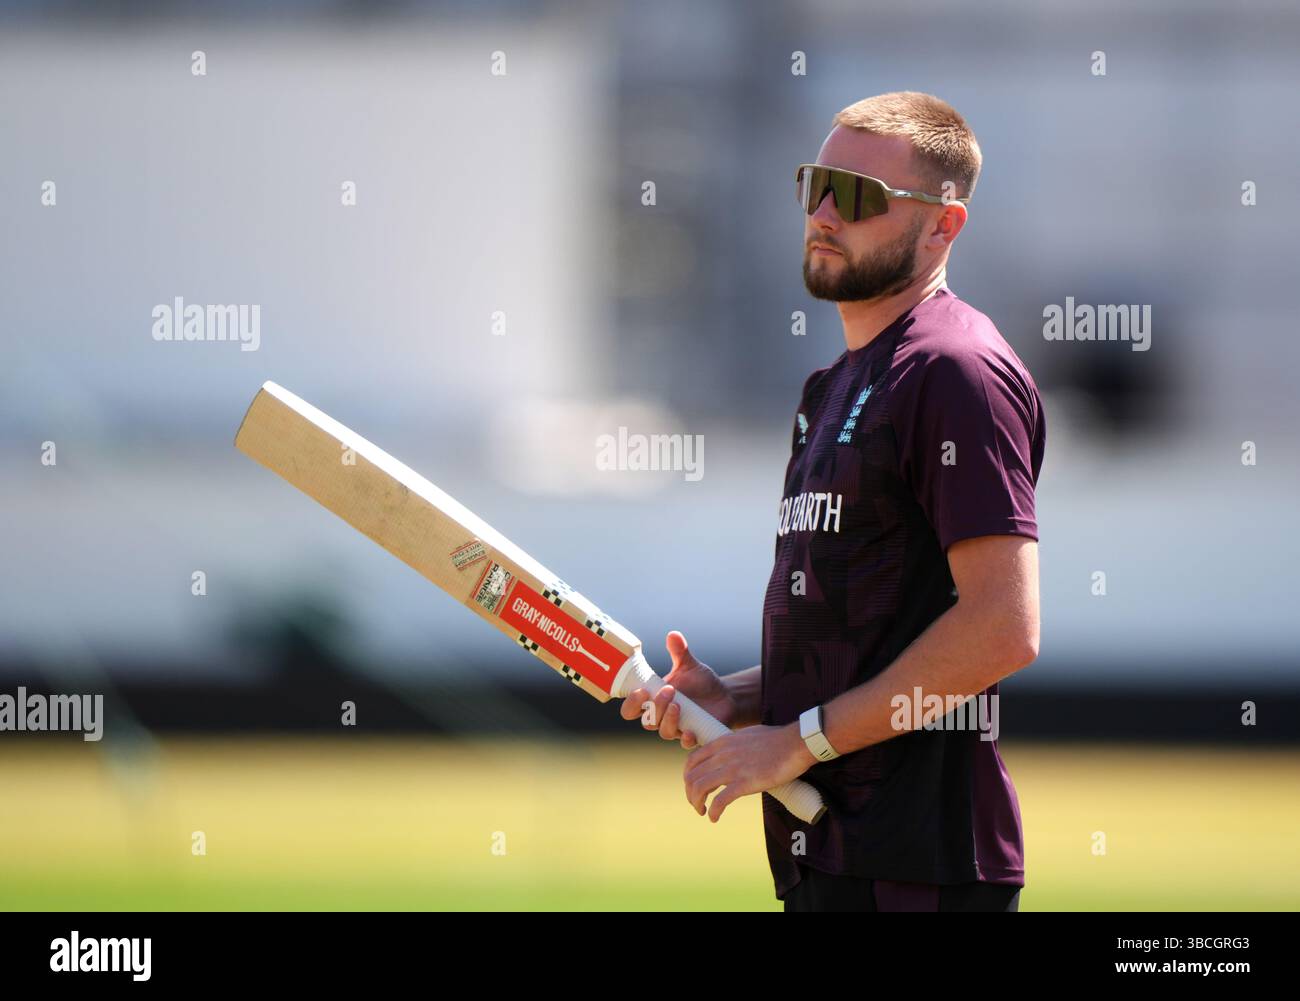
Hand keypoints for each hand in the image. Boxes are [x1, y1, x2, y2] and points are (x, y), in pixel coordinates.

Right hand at [618, 631, 734, 748]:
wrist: (725, 697)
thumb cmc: (700, 682)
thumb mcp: (690, 665)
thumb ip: (679, 652)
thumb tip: (673, 634)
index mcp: (654, 700)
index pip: (632, 709)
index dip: (631, 703)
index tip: (641, 691)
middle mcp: (661, 716)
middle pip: (646, 721)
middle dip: (654, 707)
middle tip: (668, 690)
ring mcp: (676, 727)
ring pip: (663, 732)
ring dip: (667, 719)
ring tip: (678, 704)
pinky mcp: (693, 735)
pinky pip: (684, 743)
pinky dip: (686, 738)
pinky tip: (690, 730)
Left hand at [683, 722, 815, 821]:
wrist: (795, 743)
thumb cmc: (777, 739)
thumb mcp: (747, 735)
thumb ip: (735, 744)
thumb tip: (733, 752)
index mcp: (722, 742)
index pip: (692, 760)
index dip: (688, 777)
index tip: (693, 787)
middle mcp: (723, 754)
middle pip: (692, 777)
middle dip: (691, 794)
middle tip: (698, 804)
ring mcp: (733, 768)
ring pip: (700, 788)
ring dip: (697, 804)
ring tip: (703, 812)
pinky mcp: (745, 783)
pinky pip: (720, 801)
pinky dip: (713, 812)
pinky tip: (714, 818)